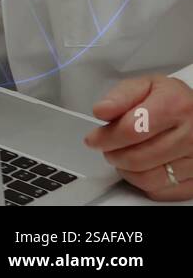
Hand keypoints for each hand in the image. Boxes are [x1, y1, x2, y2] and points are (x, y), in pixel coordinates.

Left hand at [85, 75, 192, 200]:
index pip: (131, 130)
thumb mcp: (146, 86)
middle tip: (109, 147)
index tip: (94, 139)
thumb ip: (120, 96)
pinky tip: (142, 166)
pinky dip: (143, 182)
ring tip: (125, 154)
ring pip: (147, 178)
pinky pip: (159, 191)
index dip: (106, 137)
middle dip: (113, 154)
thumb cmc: (172, 101)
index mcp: (175, 106)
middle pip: (137, 158)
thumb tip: (101, 111)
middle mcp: (190, 135)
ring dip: (126, 169)